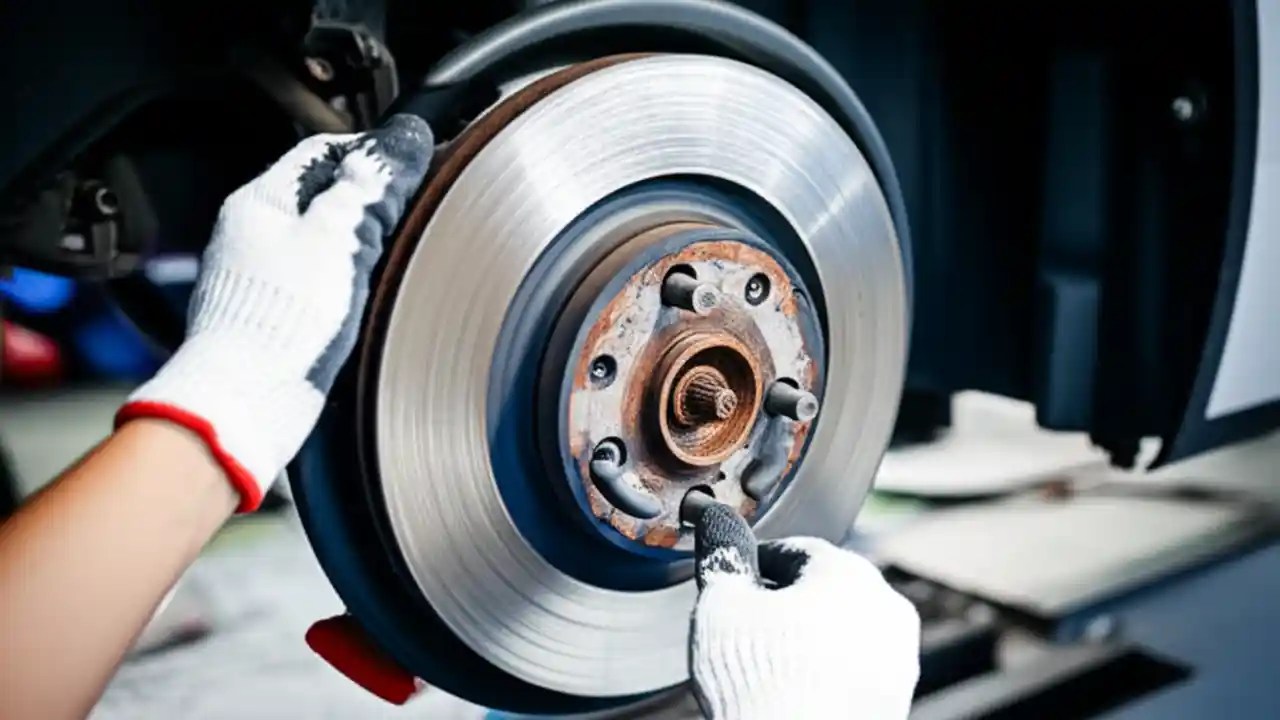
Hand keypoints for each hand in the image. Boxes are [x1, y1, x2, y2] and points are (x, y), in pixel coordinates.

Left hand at [116, 115, 433, 511]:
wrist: (247, 396)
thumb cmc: (282, 320)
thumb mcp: (337, 238)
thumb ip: (367, 186)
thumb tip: (400, 140)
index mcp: (259, 201)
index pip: (321, 151)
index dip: (369, 151)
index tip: (408, 162)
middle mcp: (248, 232)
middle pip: (319, 194)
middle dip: (364, 198)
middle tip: (406, 209)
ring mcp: (254, 273)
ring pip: (316, 237)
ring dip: (353, 240)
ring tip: (385, 253)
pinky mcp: (267, 312)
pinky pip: (310, 277)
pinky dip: (339, 277)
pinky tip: (357, 295)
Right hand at [690, 505, 920, 718]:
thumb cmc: (758, 683)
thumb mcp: (721, 607)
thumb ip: (722, 557)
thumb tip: (716, 520)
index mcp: (848, 572)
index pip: (793, 551)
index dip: (755, 565)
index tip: (733, 582)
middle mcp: (886, 606)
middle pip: (824, 587)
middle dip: (787, 600)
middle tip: (747, 627)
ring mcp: (898, 656)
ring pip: (843, 627)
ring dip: (810, 635)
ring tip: (770, 663)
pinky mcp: (897, 697)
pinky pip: (856, 666)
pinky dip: (828, 669)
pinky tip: (795, 688)